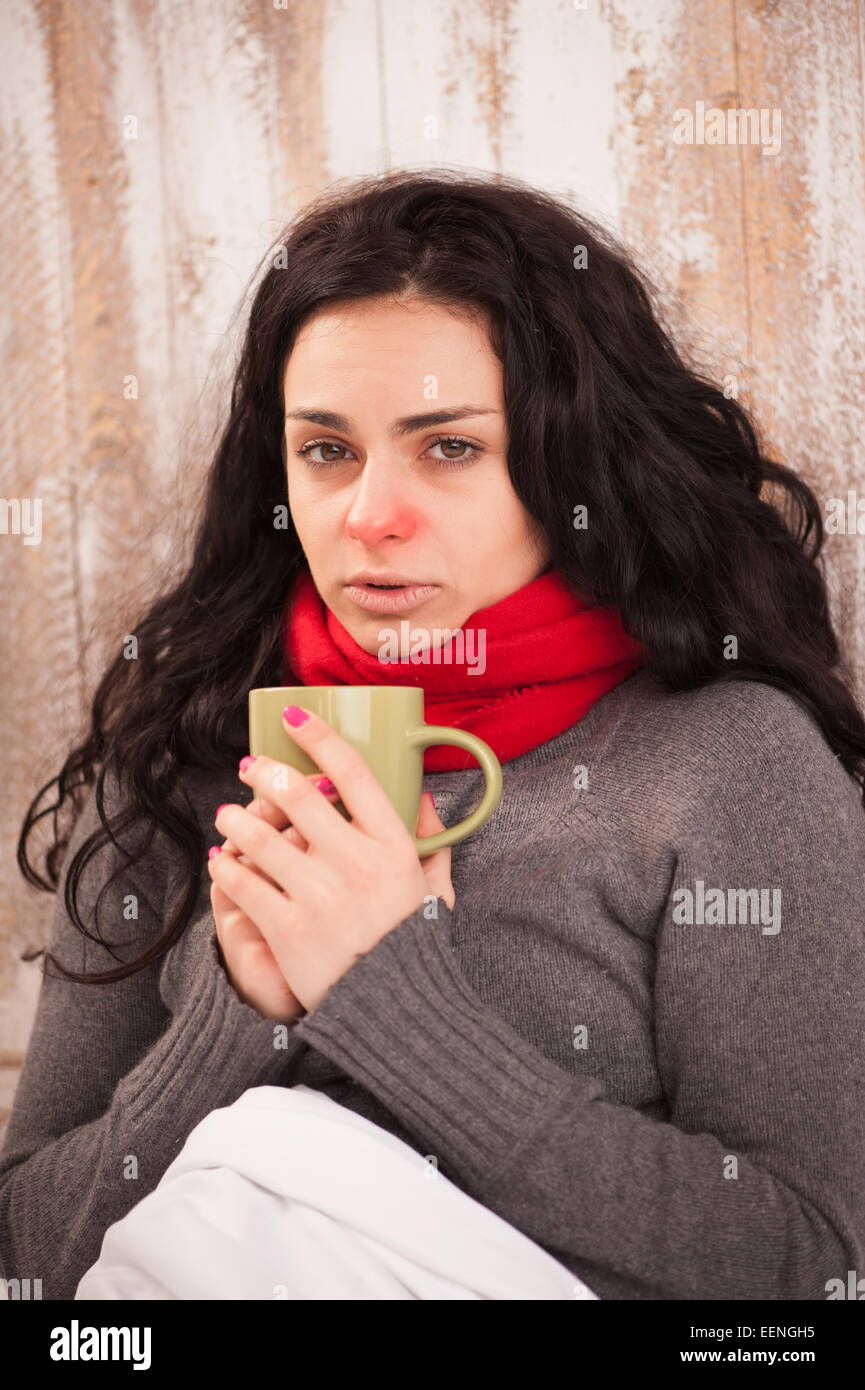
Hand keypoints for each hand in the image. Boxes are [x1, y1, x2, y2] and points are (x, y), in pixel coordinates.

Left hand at [207, 705, 455, 1017]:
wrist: (395, 1013)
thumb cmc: (412, 946)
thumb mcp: (435, 890)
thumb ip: (434, 842)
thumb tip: (424, 797)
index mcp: (392, 847)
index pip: (353, 773)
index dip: (320, 737)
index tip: (295, 719)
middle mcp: (356, 864)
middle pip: (297, 795)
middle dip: (264, 774)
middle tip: (250, 769)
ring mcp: (319, 897)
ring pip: (259, 836)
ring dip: (235, 818)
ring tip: (228, 815)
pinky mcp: (287, 929)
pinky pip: (242, 884)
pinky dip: (224, 867)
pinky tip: (221, 860)